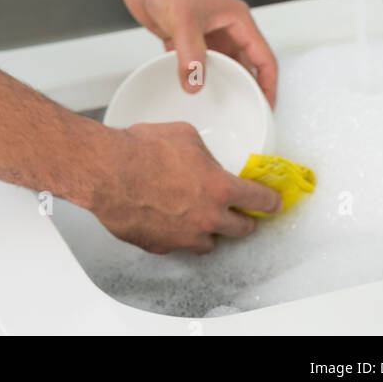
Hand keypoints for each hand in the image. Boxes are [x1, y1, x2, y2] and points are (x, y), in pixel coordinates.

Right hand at [92, 121, 281, 253]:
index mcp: (219, 188)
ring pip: (209, 242)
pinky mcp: (161, 246)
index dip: (270, 201)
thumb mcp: (185, 135)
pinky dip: (177, 233)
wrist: (108, 171)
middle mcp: (207, 218)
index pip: (258, 200)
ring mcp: (184, 237)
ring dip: (209, 230)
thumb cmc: (141, 150)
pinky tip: (166, 217)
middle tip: (240, 213)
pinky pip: (177, 243)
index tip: (274, 202)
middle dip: (244, 221)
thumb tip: (204, 159)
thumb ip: (203, 153)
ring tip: (198, 216)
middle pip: (241, 230)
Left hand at [116, 0, 277, 107]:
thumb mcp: (185, 21)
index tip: (266, 105)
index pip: (262, 57)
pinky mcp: (183, 37)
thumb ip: (191, 55)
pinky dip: (193, 76)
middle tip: (241, 111)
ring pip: (217, 65)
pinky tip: (188, 89)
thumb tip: (195, 84)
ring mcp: (203, 33)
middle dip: (242, 86)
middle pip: (242, 64)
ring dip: (216, 82)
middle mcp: (223, 27)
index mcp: (236, 19)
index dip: (268, 83)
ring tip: (215, 104)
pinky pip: (194, 63)